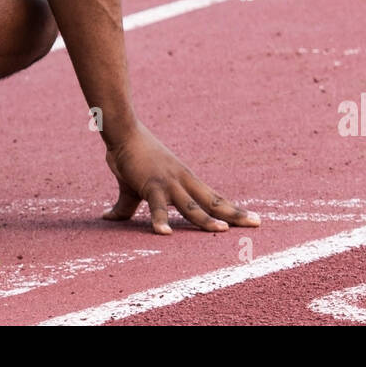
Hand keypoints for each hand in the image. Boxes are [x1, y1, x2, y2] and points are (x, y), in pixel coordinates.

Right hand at [101, 121, 260, 234]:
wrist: (122, 132)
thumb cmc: (129, 157)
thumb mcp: (133, 186)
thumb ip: (126, 206)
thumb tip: (107, 217)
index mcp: (184, 181)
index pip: (214, 198)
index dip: (232, 210)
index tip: (252, 219)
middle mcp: (183, 181)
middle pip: (213, 201)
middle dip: (235, 214)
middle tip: (258, 224)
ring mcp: (168, 183)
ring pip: (191, 206)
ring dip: (206, 220)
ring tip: (221, 231)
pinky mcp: (150, 184)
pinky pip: (157, 206)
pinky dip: (161, 220)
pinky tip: (165, 234)